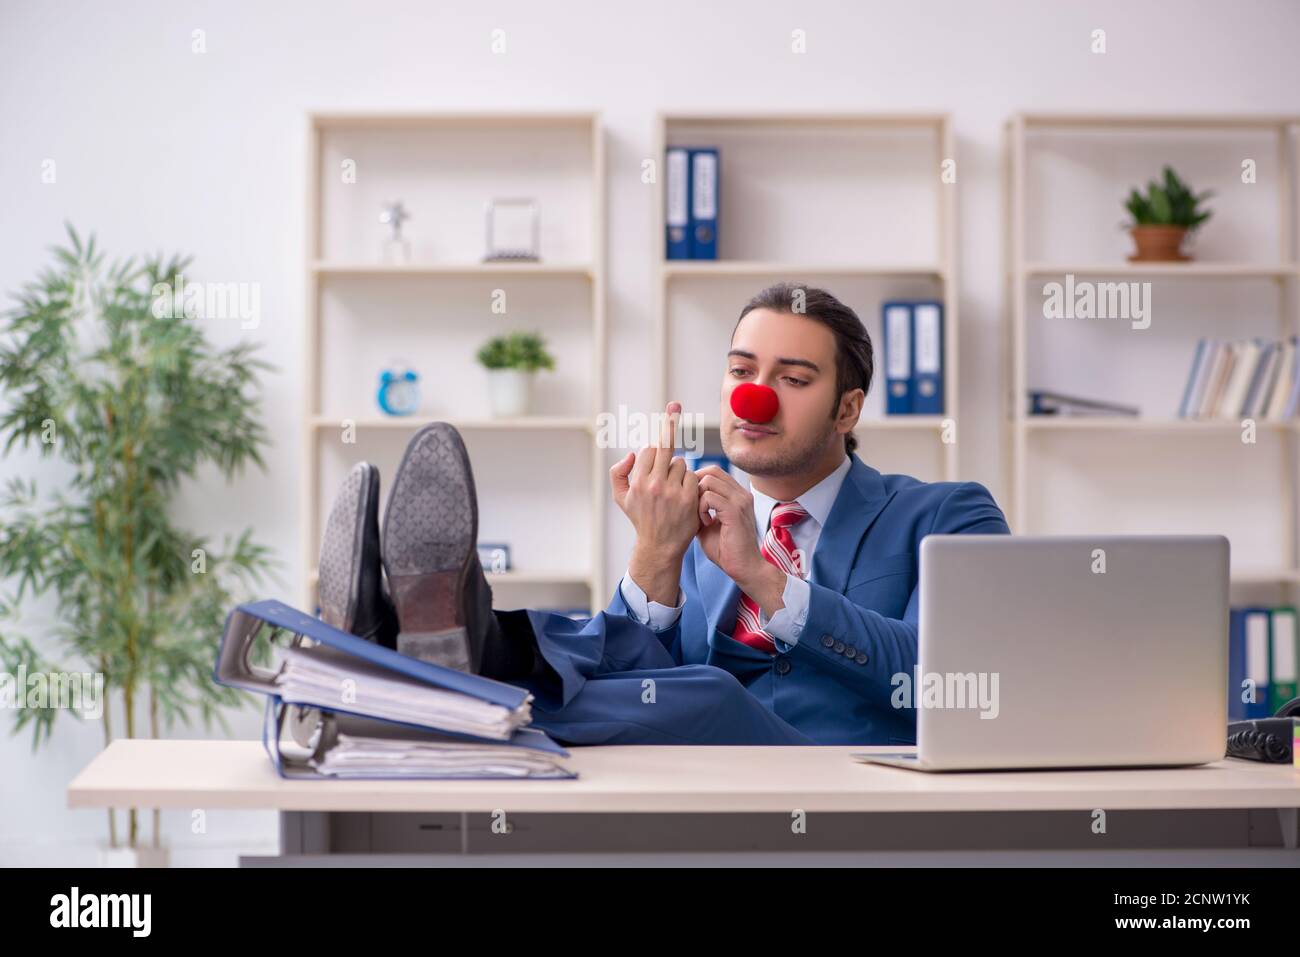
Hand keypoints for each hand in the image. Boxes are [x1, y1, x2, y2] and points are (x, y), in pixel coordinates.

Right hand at [610, 401, 699, 603]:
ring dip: (678, 470)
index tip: (667, 413)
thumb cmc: (641, 518)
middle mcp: (654, 484)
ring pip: (680, 463)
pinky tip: (684, 493)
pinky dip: (690, 481)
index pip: (649, 449)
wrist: (659, 546)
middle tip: (675, 404)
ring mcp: (673, 491)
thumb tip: (632, 453)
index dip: (655, 444)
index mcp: (637, 481)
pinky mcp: (689, 498)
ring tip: (673, 488)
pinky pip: (692, 476)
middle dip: (669, 425)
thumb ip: (618, 472)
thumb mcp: (620, 497)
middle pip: (665, 447)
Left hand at [694, 465, 783, 612]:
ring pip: (709, 480)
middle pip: (712, 471)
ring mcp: (740, 501)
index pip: (715, 472)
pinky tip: (704, 523)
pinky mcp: (735, 511)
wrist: (744, 567)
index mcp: (737, 495)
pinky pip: (710, 497)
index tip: (690, 499)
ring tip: (699, 516)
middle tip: (691, 506)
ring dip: (697, 497)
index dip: (698, 480)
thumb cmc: (726, 549)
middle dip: (695, 486)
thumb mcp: (708, 524)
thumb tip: (681, 499)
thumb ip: (699, 509)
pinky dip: (701, 508)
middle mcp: (741, 494)